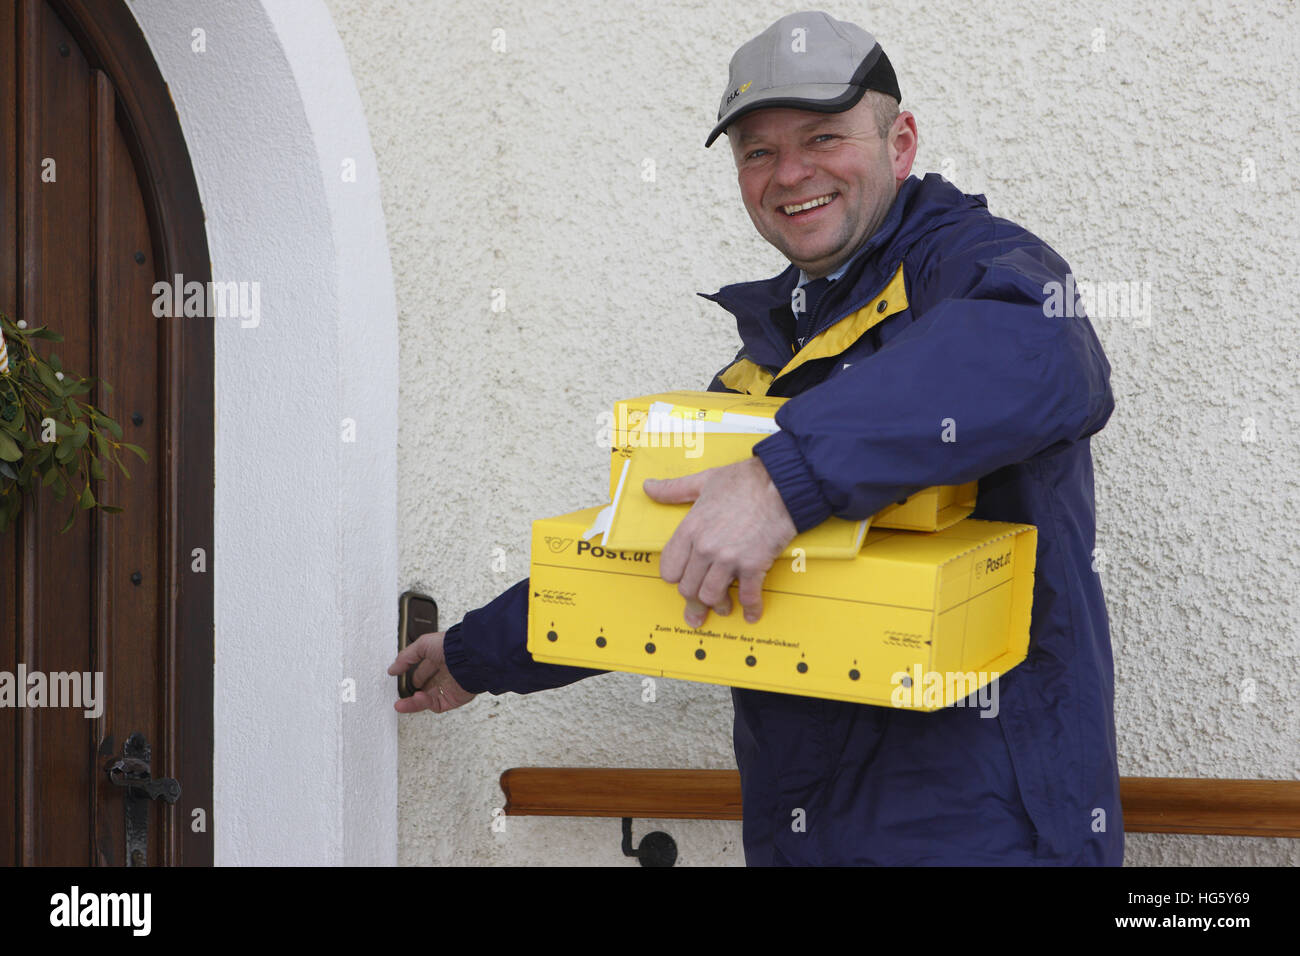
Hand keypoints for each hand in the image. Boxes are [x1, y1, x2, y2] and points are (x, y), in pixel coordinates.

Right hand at [387, 630, 477, 713]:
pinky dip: (424, 704)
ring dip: (412, 702)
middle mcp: (444, 674)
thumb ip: (406, 657)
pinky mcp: (453, 699)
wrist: (468, 657)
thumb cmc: (451, 646)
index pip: (422, 671)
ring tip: (399, 704)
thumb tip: (392, 669)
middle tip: (398, 694)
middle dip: (410, 691)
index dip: (410, 676)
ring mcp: (448, 687)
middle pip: (424, 687)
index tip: (398, 678)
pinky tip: (416, 698)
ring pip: (426, 699)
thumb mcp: (423, 644)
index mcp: (439, 660)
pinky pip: (435, 705)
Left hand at [643, 456, 796, 626]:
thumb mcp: (703, 481)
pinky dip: (750, 608)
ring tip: (724, 607)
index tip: (682, 581)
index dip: (675, 578)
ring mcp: (728, 558)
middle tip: (699, 608)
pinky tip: (751, 614)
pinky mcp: (753, 564)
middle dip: (693, 599)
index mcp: (690, 529)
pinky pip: (748, 595)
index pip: (669, 569)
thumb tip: (649, 487)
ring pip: (711, 596)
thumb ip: (673, 489)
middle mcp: (705, 547)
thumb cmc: (745, 480)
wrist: (780, 482)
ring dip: (717, 605)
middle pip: (688, 588)